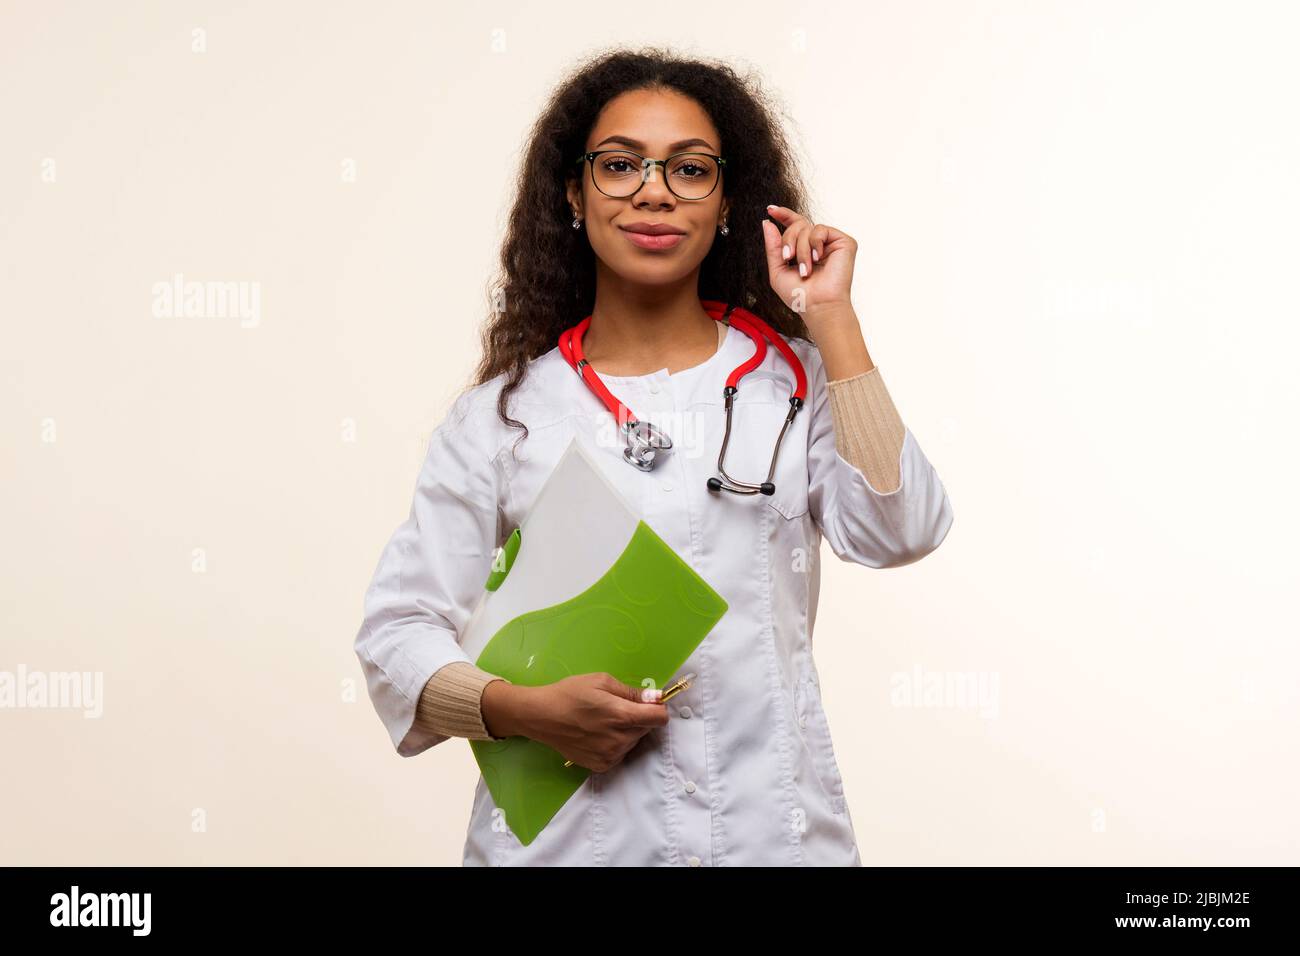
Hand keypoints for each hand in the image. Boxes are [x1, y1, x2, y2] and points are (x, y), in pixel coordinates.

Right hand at [487, 673, 667, 772]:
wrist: (542, 716)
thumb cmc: (571, 693)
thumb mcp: (602, 681)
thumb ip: (631, 692)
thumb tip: (655, 698)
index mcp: (622, 716)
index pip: (660, 718)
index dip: (657, 708)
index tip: (647, 703)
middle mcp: (619, 740)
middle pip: (646, 729)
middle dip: (639, 718)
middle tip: (616, 707)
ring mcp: (610, 755)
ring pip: (634, 741)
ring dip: (626, 731)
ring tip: (603, 720)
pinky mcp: (601, 765)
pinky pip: (620, 753)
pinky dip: (615, 743)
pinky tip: (597, 734)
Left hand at [761, 204, 857, 316]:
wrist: (817, 305)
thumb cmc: (799, 295)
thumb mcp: (777, 270)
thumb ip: (772, 246)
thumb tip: (767, 222)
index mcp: (804, 249)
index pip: (794, 225)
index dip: (783, 215)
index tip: (770, 210)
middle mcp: (818, 244)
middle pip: (797, 224)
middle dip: (788, 240)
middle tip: (788, 258)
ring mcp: (831, 243)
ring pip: (807, 227)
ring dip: (801, 249)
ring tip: (805, 269)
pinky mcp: (844, 242)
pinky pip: (821, 229)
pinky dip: (814, 243)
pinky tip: (817, 258)